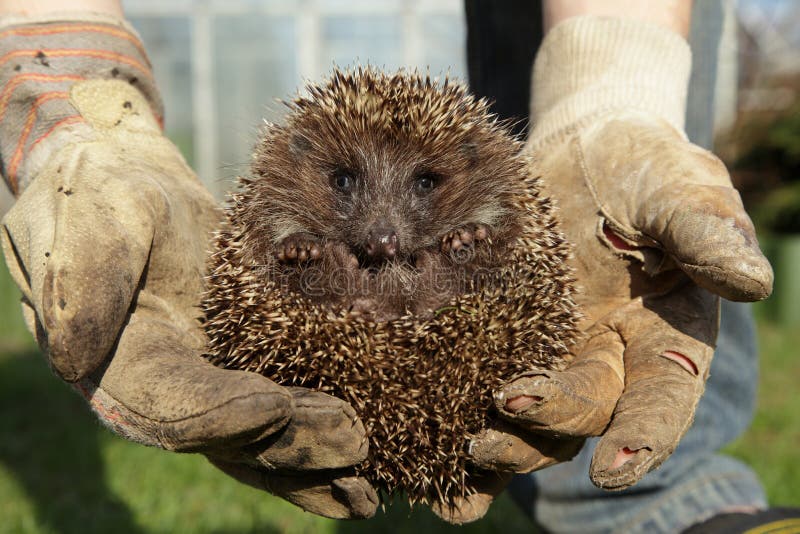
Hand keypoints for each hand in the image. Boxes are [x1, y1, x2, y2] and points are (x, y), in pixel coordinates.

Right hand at [0, 18, 375, 518]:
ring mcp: (213, 382)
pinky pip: (285, 406)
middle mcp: (170, 390)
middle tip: (350, 444)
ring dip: (315, 463)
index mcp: (125, 365)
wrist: (132, 187)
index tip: (275, 407)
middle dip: (292, 445)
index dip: (222, 412)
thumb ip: (82, 284)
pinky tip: (367, 454)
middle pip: (233, 435)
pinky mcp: (248, 364)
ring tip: (368, 484)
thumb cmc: (102, 198)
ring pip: (264, 439)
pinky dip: (320, 432)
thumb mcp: (87, 222)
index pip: (173, 404)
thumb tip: (72, 360)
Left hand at [464, 14, 772, 507]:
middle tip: (490, 437)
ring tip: (456, 462)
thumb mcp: (678, 188)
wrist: (584, 151)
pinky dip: (450, 418)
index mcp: (662, 334)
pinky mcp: (498, 333)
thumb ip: (704, 233)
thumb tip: (751, 282)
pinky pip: (476, 383)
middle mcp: (605, 355)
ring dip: (494, 446)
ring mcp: (547, 348)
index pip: (661, 396)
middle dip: (540, 428)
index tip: (613, 471)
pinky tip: (416, 447)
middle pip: (579, 412)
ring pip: (526, 415)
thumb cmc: (645, 167)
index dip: (642, 438)